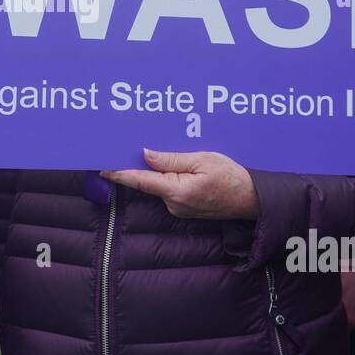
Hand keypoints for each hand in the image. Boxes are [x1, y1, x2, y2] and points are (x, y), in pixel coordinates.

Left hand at [101, 149, 259, 219]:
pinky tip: (176, 166)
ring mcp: (178, 208)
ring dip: (156, 171)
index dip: (119, 173)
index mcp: (177, 191)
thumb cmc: (232, 178)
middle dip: (137, 166)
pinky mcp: (184, 208)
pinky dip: (167, 178)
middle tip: (125, 147)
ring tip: (157, 150)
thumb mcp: (203, 160)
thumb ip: (172, 159)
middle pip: (148, 181)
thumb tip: (145, 154)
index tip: (101, 166)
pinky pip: (169, 189)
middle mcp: (174, 204)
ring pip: (159, 185)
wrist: (252, 200)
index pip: (140, 180)